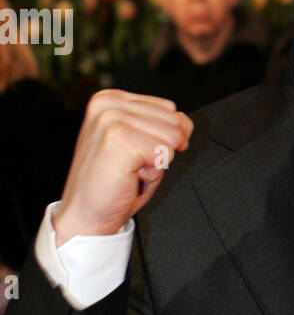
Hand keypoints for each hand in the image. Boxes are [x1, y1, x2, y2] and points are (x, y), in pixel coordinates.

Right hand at [54, 90, 193, 244]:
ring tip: (128, 170)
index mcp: (110, 99)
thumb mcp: (144, 145)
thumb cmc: (112, 184)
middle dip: (161, 150)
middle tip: (130, 165)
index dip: (162, 138)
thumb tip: (185, 123)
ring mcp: (111, 119)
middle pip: (174, 121)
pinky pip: (165, 153)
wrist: (86, 215)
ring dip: (156, 162)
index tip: (134, 154)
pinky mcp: (118, 138)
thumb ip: (165, 126)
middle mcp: (108, 104)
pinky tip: (128, 176)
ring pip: (172, 137)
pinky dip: (153, 172)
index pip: (169, 109)